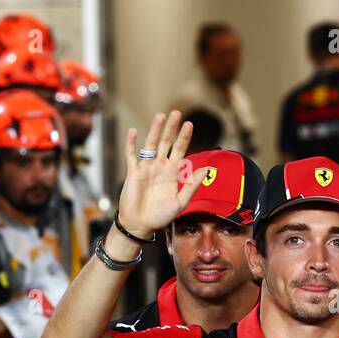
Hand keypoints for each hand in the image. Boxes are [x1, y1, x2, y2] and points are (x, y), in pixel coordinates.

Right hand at [117, 110, 208, 237]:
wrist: (140, 225)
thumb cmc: (160, 216)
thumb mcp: (180, 202)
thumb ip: (192, 186)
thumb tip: (207, 170)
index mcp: (173, 173)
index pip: (180, 150)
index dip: (184, 137)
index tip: (189, 124)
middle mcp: (160, 167)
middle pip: (166, 142)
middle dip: (171, 128)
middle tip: (176, 113)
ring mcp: (146, 167)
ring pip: (151, 144)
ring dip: (155, 130)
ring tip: (160, 116)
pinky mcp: (133, 172)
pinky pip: (131, 155)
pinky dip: (131, 143)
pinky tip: (133, 131)